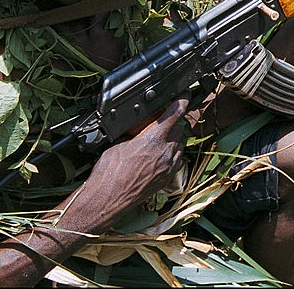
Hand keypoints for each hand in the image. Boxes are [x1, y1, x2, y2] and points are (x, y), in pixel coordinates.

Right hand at [71, 97, 188, 233]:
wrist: (108, 199)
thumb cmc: (109, 174)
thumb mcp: (118, 144)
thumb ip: (133, 134)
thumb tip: (136, 130)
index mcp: (153, 139)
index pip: (174, 113)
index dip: (181, 101)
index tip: (185, 94)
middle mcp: (165, 152)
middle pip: (179, 128)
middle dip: (172, 123)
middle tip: (161, 123)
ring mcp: (168, 166)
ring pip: (179, 145)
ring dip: (172, 140)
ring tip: (156, 142)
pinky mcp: (167, 178)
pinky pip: (177, 161)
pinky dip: (172, 156)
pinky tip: (160, 157)